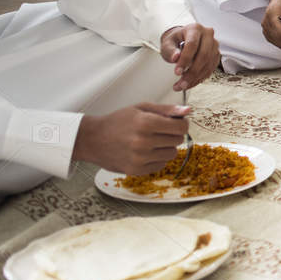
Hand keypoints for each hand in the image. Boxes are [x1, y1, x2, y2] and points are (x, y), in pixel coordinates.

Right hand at [74, 102, 191, 173]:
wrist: (92, 139)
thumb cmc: (118, 121)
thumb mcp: (141, 108)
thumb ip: (167, 110)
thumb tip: (188, 111)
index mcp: (146, 123)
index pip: (181, 127)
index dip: (182, 124)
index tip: (176, 123)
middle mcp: (143, 142)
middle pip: (178, 140)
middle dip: (172, 134)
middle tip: (159, 131)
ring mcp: (139, 158)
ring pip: (172, 154)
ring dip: (166, 147)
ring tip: (151, 141)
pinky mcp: (136, 171)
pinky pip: (161, 165)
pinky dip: (157, 158)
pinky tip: (145, 152)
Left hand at [160, 22, 219, 90]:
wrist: (183, 39)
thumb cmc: (175, 40)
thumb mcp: (167, 43)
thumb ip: (170, 50)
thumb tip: (176, 58)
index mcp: (195, 29)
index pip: (192, 45)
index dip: (185, 60)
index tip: (176, 72)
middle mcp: (208, 35)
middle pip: (203, 55)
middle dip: (192, 72)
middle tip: (181, 84)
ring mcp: (214, 45)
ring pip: (208, 64)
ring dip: (196, 78)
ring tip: (183, 85)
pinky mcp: (216, 55)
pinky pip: (210, 69)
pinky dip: (200, 78)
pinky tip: (191, 82)